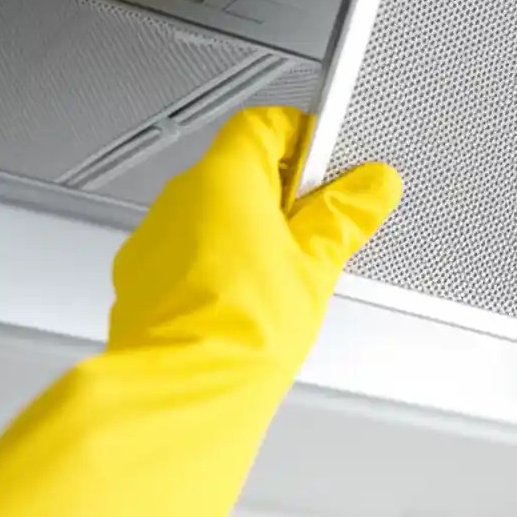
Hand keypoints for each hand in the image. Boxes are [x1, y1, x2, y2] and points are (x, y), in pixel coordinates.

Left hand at [111, 106, 401, 368]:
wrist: (187, 390)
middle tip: (321, 230)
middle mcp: (179, 198)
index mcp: (224, 179)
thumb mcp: (318, 263)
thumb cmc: (246, 325)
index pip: (263, 125)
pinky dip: (219, 266)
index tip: (331, 166)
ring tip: (287, 277)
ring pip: (213, 216)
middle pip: (239, 172)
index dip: (302, 137)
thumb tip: (375, 184)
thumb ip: (347, 214)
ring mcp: (155, 239)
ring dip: (251, 232)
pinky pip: (189, 254)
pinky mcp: (142, 280)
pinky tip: (247, 303)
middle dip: (284, 194)